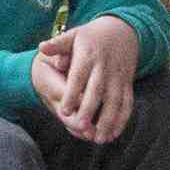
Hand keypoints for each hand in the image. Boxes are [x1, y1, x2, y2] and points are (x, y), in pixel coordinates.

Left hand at [35, 13, 140, 145]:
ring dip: (109, 120)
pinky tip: (114, 134)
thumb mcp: (74, 35)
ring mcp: (118, 77)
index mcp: (88, 56)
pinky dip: (122, 119)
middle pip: (97, 91)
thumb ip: (57, 44)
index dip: (72, 93)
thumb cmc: (91, 36)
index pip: (78, 77)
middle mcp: (104, 68)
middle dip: (90, 110)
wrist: (122, 31)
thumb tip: (41, 47)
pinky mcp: (127, 84)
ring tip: (99, 139)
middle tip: (81, 127)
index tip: (65, 110)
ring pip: (114, 101)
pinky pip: (127, 103)